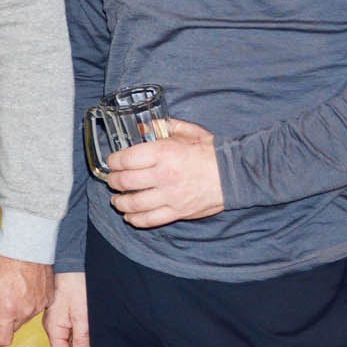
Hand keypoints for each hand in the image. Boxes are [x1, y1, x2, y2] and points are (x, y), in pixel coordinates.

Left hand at [0, 253, 52, 346]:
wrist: (27, 246)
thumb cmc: (4, 262)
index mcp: (9, 309)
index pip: (2, 339)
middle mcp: (26, 311)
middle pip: (12, 329)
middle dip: (3, 321)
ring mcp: (39, 306)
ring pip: (24, 319)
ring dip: (16, 312)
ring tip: (11, 291)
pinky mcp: (47, 300)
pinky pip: (35, 310)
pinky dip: (28, 304)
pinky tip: (23, 289)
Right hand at [42, 272, 89, 346]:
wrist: (71, 266)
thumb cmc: (74, 286)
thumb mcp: (81, 315)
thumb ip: (81, 338)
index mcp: (53, 328)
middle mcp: (52, 326)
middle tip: (94, 344)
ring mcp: (57, 320)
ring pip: (68, 340)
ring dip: (81, 341)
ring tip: (92, 331)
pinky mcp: (62, 314)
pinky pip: (70, 330)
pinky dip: (80, 332)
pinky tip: (88, 324)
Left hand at [105, 119, 223, 227]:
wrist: (234, 174)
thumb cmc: (209, 151)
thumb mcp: (186, 131)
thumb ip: (162, 127)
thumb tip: (142, 128)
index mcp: (163, 153)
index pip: (126, 159)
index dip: (114, 161)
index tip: (112, 162)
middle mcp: (164, 175)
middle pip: (125, 181)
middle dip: (113, 181)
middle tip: (112, 180)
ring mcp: (170, 196)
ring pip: (134, 203)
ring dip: (120, 202)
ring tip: (116, 199)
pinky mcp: (178, 212)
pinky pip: (151, 220)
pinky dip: (136, 219)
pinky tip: (130, 215)